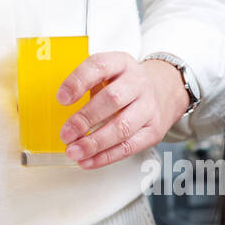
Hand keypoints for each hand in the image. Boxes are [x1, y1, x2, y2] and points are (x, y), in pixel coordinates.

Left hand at [56, 54, 188, 169]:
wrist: (164, 91)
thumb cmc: (127, 84)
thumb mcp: (109, 73)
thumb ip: (86, 85)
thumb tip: (60, 113)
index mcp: (121, 63)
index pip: (99, 66)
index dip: (78, 82)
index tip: (62, 99)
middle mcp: (138, 83)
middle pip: (112, 99)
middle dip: (85, 119)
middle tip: (66, 134)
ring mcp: (149, 107)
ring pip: (122, 127)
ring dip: (94, 143)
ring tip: (74, 151)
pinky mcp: (154, 130)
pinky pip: (129, 147)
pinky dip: (105, 157)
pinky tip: (89, 161)